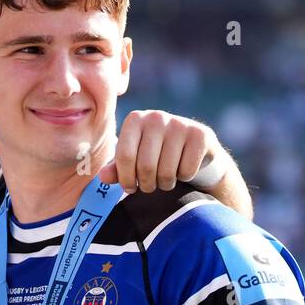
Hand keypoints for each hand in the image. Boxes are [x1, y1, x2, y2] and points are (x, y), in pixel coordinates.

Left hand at [97, 109, 219, 192]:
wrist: (193, 150)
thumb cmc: (155, 156)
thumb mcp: (132, 161)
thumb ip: (116, 169)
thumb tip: (103, 177)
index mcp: (135, 119)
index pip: (125, 157)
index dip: (126, 179)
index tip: (130, 187)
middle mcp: (157, 117)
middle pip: (146, 167)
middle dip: (146, 185)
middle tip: (149, 186)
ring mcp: (180, 124)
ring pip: (167, 172)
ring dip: (165, 184)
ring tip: (165, 180)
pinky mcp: (200, 135)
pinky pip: (187, 171)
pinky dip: (184, 178)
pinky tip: (183, 169)